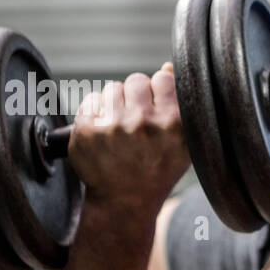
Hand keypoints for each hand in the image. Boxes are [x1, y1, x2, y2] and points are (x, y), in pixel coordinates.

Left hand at [69, 63, 189, 211]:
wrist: (125, 202)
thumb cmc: (158, 170)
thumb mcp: (183, 144)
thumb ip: (180, 105)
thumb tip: (167, 68)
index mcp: (174, 124)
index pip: (163, 79)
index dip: (159, 92)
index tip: (156, 109)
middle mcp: (145, 123)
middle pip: (136, 80)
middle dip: (135, 97)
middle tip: (136, 122)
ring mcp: (114, 127)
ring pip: (112, 88)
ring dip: (115, 104)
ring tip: (120, 129)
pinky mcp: (87, 131)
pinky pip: (91, 100)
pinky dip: (96, 113)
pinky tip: (104, 134)